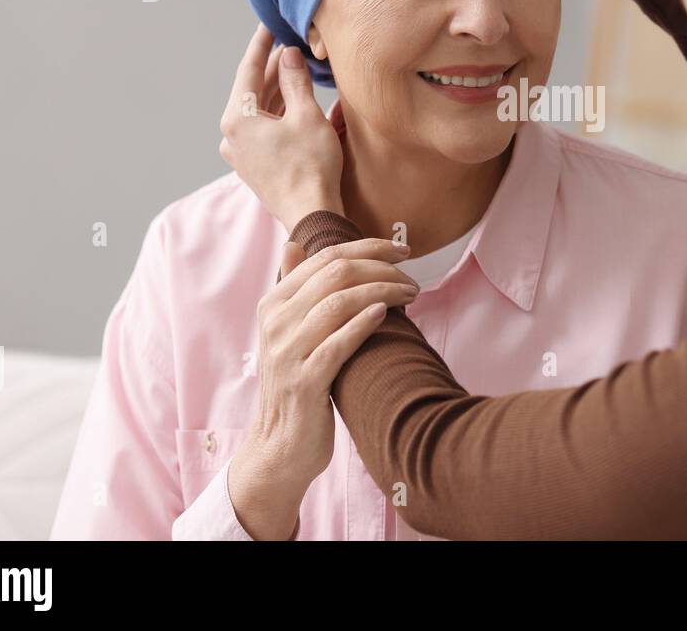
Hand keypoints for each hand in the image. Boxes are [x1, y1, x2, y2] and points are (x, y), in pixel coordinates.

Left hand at [220, 24, 344, 232]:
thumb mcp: (306, 115)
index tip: (269, 24)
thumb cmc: (310, 167)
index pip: (248, 69)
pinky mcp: (255, 165)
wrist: (311, 214)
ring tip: (295, 69)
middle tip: (289, 45)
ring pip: (259, 110)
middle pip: (252, 90)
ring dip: (277, 90)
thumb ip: (295, 81)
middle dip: (272, 67)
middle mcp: (232, 135)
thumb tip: (288, 55)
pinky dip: (278, 112)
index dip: (262, 44)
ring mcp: (241, 153)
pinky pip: (264, 129)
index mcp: (237, 118)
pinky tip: (294, 102)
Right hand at [227, 238, 418, 539]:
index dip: (367, 246)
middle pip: (335, 275)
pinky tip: (384, 313)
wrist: (281, 444)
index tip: (403, 249)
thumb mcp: (288, 331)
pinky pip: (337, 345)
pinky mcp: (304, 383)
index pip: (324, 258)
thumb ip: (294, 288)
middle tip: (412, 276)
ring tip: (411, 293)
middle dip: (381, 267)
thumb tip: (294, 243)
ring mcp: (287, 353)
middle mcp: (276, 323)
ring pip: (337, 303)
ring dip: (382, 291)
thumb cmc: (297, 381)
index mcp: (273, 304)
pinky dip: (362, 325)